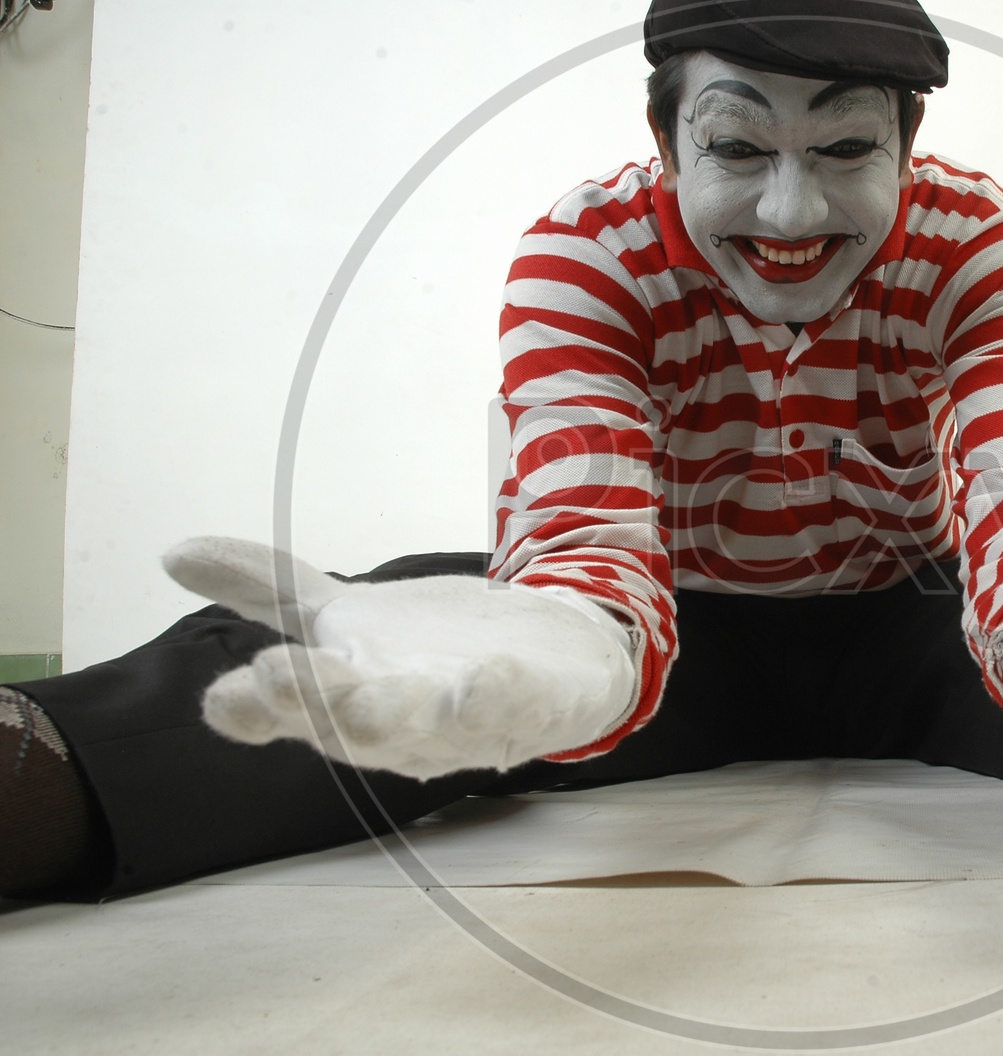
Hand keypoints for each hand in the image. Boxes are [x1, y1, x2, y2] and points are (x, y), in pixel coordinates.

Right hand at [164, 537, 635, 779]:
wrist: (552, 654)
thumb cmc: (434, 648)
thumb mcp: (343, 616)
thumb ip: (268, 589)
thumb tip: (173, 554)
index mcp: (339, 699)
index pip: (280, 715)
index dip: (250, 709)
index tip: (227, 692)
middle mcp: (391, 722)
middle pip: (343, 724)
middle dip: (311, 703)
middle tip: (276, 676)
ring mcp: (462, 720)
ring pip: (421, 726)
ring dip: (396, 712)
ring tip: (375, 690)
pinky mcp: (529, 703)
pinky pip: (511, 705)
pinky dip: (495, 696)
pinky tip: (483, 676)